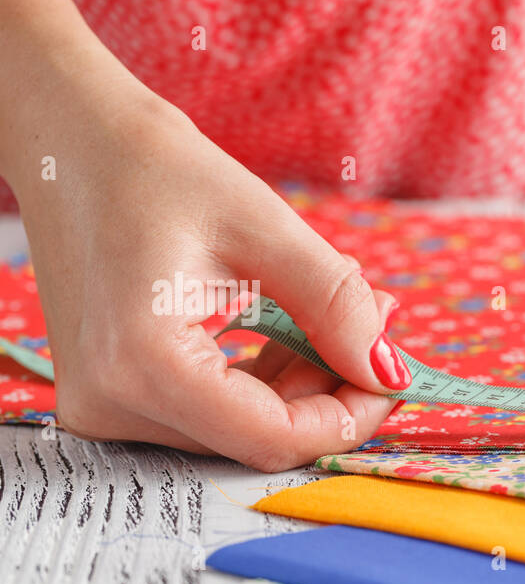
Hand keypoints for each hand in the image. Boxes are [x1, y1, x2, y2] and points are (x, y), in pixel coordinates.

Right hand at [10, 84, 409, 471]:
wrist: (72, 144)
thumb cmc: (158, 171)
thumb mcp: (268, 231)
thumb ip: (338, 309)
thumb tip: (390, 375)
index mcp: (143, 365)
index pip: (274, 438)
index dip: (348, 417)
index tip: (393, 377)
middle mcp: (111, 403)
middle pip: (257, 439)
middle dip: (328, 394)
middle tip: (370, 330)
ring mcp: (103, 406)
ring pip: (239, 431)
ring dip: (299, 387)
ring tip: (326, 317)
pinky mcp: (111, 396)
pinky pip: (209, 414)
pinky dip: (261, 383)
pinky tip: (286, 333)